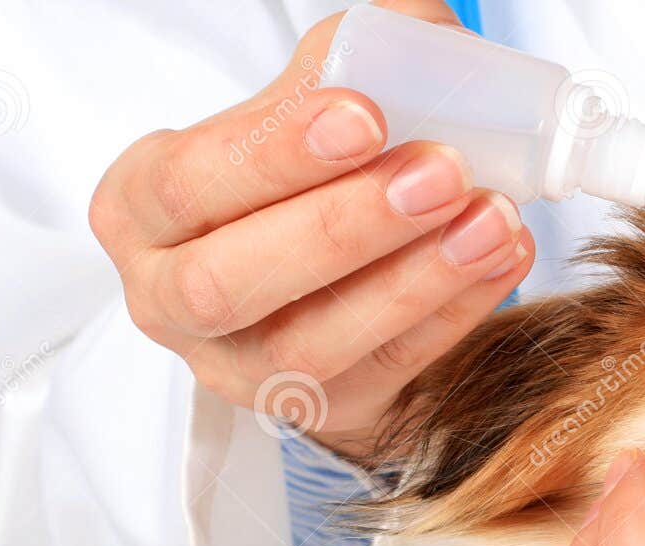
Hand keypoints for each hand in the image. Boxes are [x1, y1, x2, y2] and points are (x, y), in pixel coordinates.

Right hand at [87, 1, 532, 457]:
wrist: (311, 282)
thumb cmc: (296, 181)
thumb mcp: (296, 116)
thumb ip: (346, 63)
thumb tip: (426, 35)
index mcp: (141, 208)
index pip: (188, 181)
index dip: (275, 153)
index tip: (364, 113)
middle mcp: (169, 300)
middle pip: (230, 281)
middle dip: (343, 227)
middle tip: (440, 173)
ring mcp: (240, 369)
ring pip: (313, 342)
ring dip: (414, 280)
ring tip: (492, 220)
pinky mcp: (318, 409)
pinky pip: (388, 369)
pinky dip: (453, 312)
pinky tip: (502, 257)